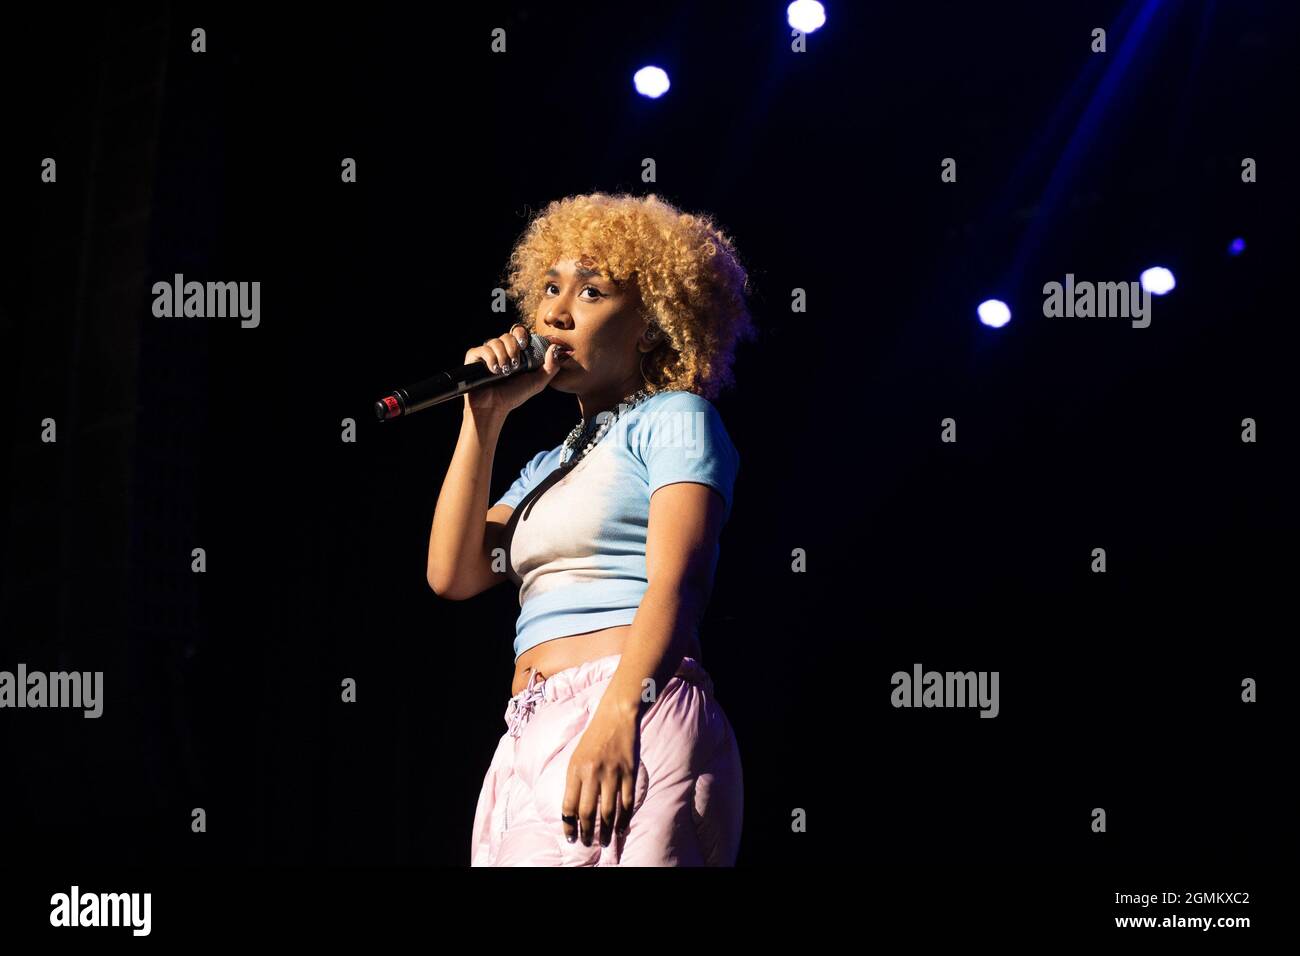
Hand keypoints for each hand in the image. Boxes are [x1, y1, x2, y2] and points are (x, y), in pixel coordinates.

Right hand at [462, 323, 570, 415]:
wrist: (494, 407)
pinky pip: (482, 349)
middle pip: (507, 335)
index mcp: (515, 352)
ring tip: (504, 371)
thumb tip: (555, 347)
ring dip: (502, 356)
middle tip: (515, 364)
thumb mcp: (537, 382)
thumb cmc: (514, 395)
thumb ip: (551, 366)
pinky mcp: (474, 358)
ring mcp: (487, 353)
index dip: (521, 335)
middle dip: (513, 348)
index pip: (518, 332)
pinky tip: (493, 371)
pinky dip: (490, 359)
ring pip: (494, 341)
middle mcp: (501, 350)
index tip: (524, 345)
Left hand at [561, 705, 639, 846]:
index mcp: (575, 769)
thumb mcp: (576, 756)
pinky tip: (620, 829)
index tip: (570, 838)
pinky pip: (626, 802)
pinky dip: (624, 819)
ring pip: (608, 811)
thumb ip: (575, 780)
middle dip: (586, 833)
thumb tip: (574, 809)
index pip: (568, 806)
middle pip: (587, 812)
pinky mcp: (629, 772)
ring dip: (605, 831)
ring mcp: (612, 774)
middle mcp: (592, 773)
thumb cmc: (594, 736)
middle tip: (587, 843)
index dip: (568, 826)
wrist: (616, 715)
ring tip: (603, 842)